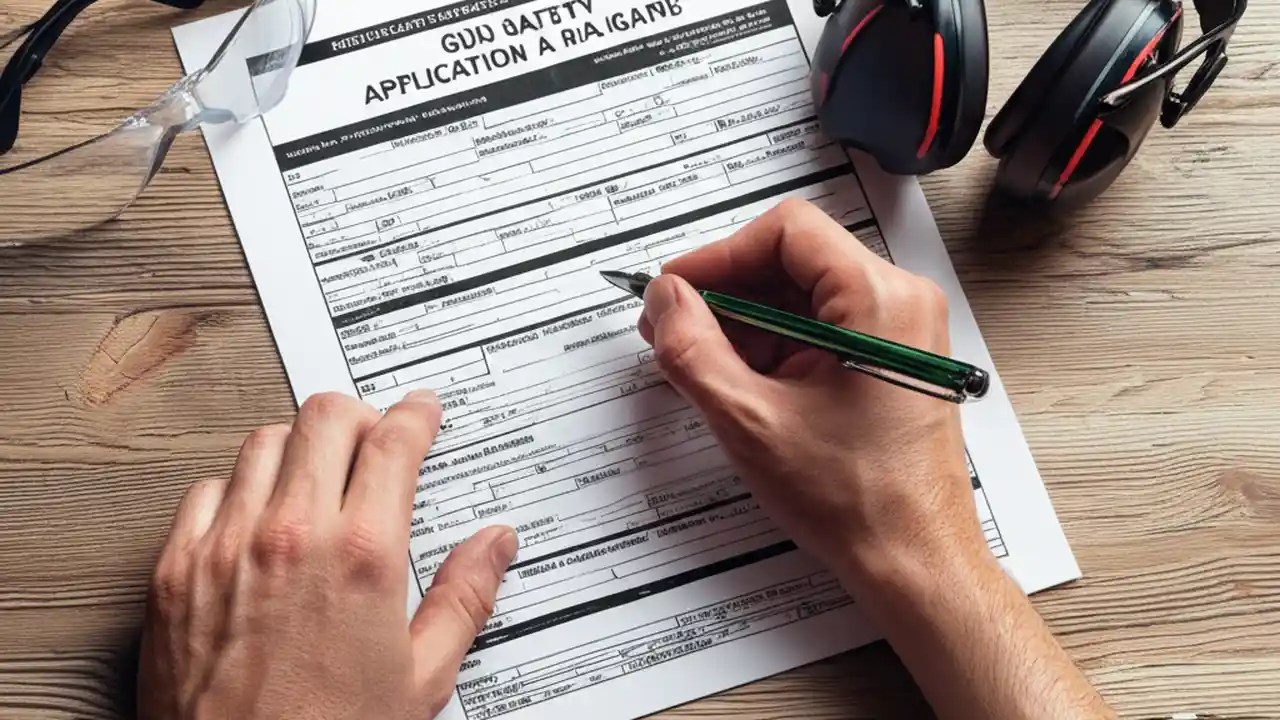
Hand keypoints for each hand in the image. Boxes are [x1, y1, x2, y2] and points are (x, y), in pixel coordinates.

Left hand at [138, 391, 516, 719]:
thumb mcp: (421, 677)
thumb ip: (464, 598)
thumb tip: (494, 546)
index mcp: (362, 556)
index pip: (393, 442)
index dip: (415, 415)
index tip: (421, 412)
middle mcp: (291, 537)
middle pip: (326, 419)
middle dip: (360, 415)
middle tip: (374, 435)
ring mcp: (226, 549)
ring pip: (263, 443)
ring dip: (299, 446)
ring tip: (317, 472)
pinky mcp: (175, 572)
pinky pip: (205, 491)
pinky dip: (238, 488)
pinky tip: (256, 514)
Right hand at [640, 198, 1114, 718]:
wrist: (912, 559)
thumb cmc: (860, 501)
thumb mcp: (750, 420)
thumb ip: (692, 349)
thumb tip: (664, 302)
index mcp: (879, 300)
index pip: (786, 231)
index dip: (718, 255)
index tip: (677, 288)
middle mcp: (899, 304)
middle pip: (792, 260)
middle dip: (726, 291)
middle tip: (674, 325)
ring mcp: (896, 332)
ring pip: (802, 296)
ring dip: (745, 322)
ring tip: (700, 362)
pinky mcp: (887, 360)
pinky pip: (819, 328)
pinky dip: (773, 347)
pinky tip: (738, 381)